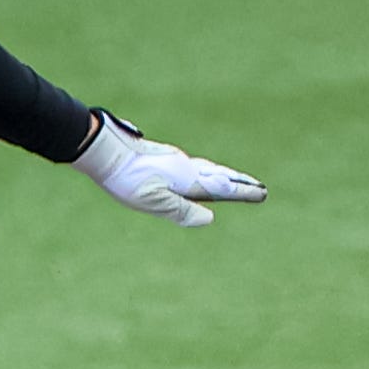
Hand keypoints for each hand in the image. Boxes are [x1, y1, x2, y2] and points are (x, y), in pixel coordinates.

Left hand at [75, 112, 265, 230]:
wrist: (104, 149)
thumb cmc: (126, 179)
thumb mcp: (153, 201)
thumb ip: (181, 210)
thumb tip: (210, 218)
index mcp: (186, 179)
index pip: (222, 188)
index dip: (243, 192)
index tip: (263, 193)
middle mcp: (185, 167)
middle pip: (220, 176)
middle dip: (240, 183)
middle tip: (260, 188)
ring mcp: (175, 160)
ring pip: (208, 169)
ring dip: (226, 175)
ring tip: (237, 180)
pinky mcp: (164, 157)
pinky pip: (196, 165)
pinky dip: (209, 170)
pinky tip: (202, 172)